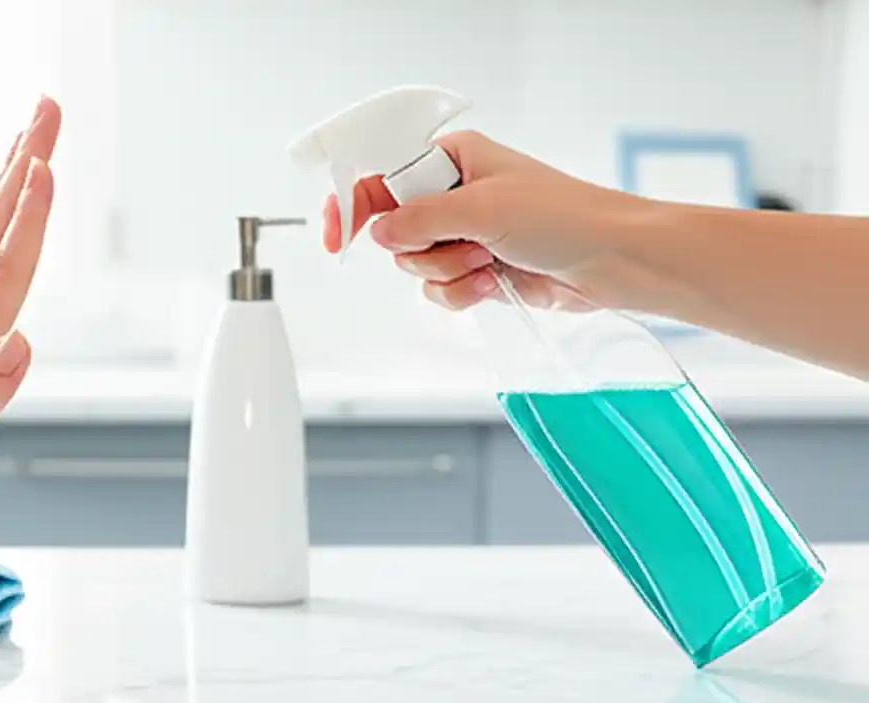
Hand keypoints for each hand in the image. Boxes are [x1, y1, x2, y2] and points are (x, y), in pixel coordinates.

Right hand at [323, 130, 646, 311]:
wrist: (612, 261)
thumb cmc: (565, 217)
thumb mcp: (484, 208)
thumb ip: (421, 218)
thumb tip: (379, 233)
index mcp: (453, 159)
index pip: (383, 178)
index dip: (355, 206)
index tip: (339, 236)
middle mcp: (455, 194)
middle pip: (395, 230)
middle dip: (426, 248)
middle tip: (465, 242)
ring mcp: (465, 234)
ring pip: (416, 265)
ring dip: (450, 272)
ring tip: (490, 261)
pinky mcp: (477, 269)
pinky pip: (439, 289)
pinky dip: (463, 292)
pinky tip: (495, 282)